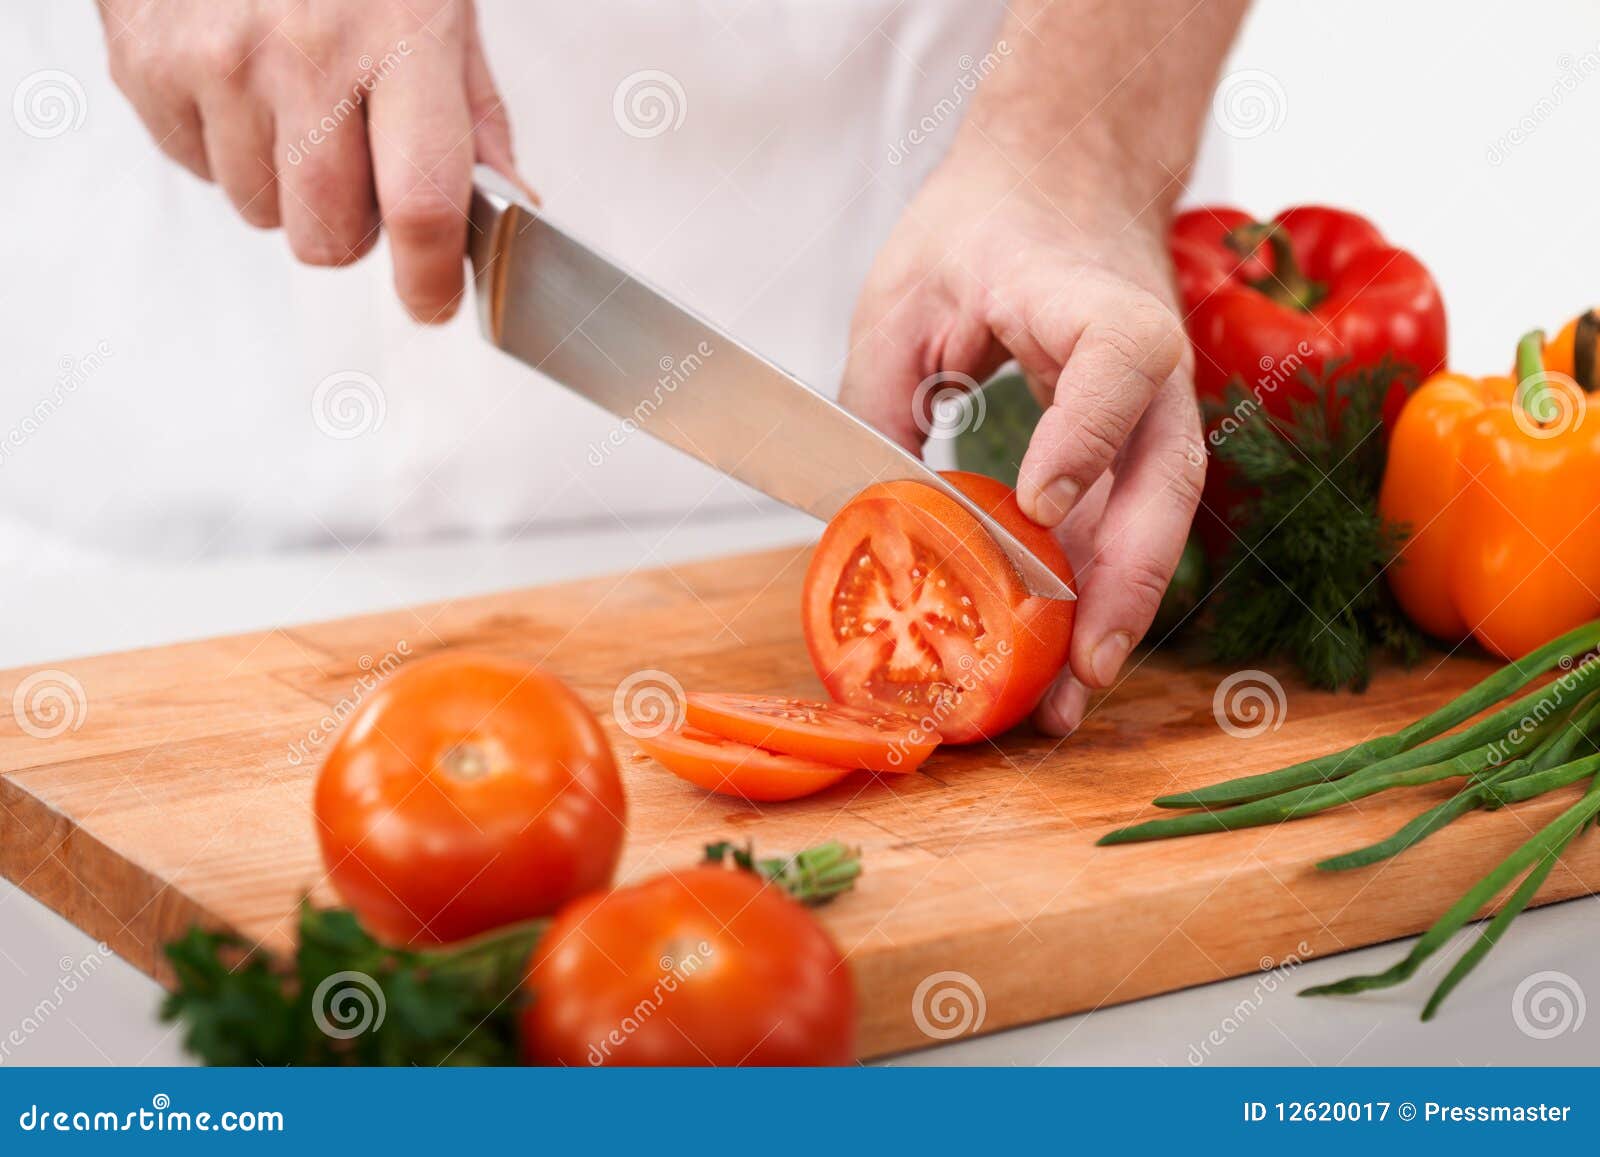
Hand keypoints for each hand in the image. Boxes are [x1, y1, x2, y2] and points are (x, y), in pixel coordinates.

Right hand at [99, 0, 519, 321]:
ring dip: (283, 182)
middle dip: (351, 228)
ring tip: (291, 97)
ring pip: (259, 211)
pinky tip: (240, 75)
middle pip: (328, 236)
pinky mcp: (146, 62)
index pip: (422, 206)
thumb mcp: (441, 5)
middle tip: (357, 165)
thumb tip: (510, 207)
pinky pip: (195, 165)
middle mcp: (304, 55)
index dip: (430, 277)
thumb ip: (475, 115)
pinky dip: (222, 141)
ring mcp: (216, 61)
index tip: (433, 299)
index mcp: (400, 39)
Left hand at [839, 153, 1203, 734]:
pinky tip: (1062, 653)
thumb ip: (882, 402)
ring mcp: (1154, 407)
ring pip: (1155, 522)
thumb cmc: (983, 225)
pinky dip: (1097, 591)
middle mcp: (1150, 362)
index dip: (1084, 434)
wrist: (1064, 175)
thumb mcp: (902, 297)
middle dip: (1124, 586)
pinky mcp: (1136, 442)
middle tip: (1078, 673)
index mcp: (1096, 299)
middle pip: (1163, 479)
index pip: (1117, 362)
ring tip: (1068, 702)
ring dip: (1117, 614)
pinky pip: (1126, 524)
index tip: (1039, 499)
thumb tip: (865, 521)